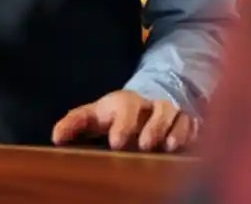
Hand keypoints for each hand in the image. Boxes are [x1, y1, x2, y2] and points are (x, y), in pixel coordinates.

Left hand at [51, 91, 198, 152]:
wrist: (145, 103)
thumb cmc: (115, 114)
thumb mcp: (94, 115)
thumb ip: (75, 123)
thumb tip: (56, 137)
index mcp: (127, 102)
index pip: (126, 108)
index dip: (123, 124)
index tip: (116, 143)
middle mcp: (151, 105)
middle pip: (157, 109)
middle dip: (153, 127)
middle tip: (144, 145)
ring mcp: (172, 112)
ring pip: (179, 116)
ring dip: (175, 131)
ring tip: (168, 147)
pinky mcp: (188, 122)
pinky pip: (195, 125)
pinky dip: (192, 135)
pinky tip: (185, 148)